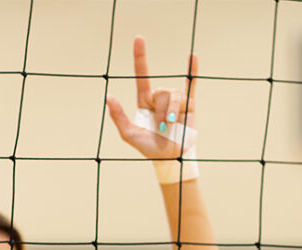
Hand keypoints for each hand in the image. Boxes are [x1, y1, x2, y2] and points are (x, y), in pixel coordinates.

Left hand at [106, 36, 197, 159]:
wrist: (170, 158)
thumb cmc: (149, 148)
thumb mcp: (129, 134)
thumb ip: (118, 116)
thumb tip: (109, 96)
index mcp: (145, 101)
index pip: (141, 76)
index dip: (140, 57)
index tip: (139, 39)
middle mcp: (160, 98)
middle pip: (161, 91)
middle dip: (161, 111)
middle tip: (161, 128)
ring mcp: (176, 101)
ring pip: (175, 95)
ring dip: (172, 111)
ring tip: (171, 125)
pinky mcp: (190, 105)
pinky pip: (191, 84)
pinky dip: (192, 70)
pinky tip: (193, 56)